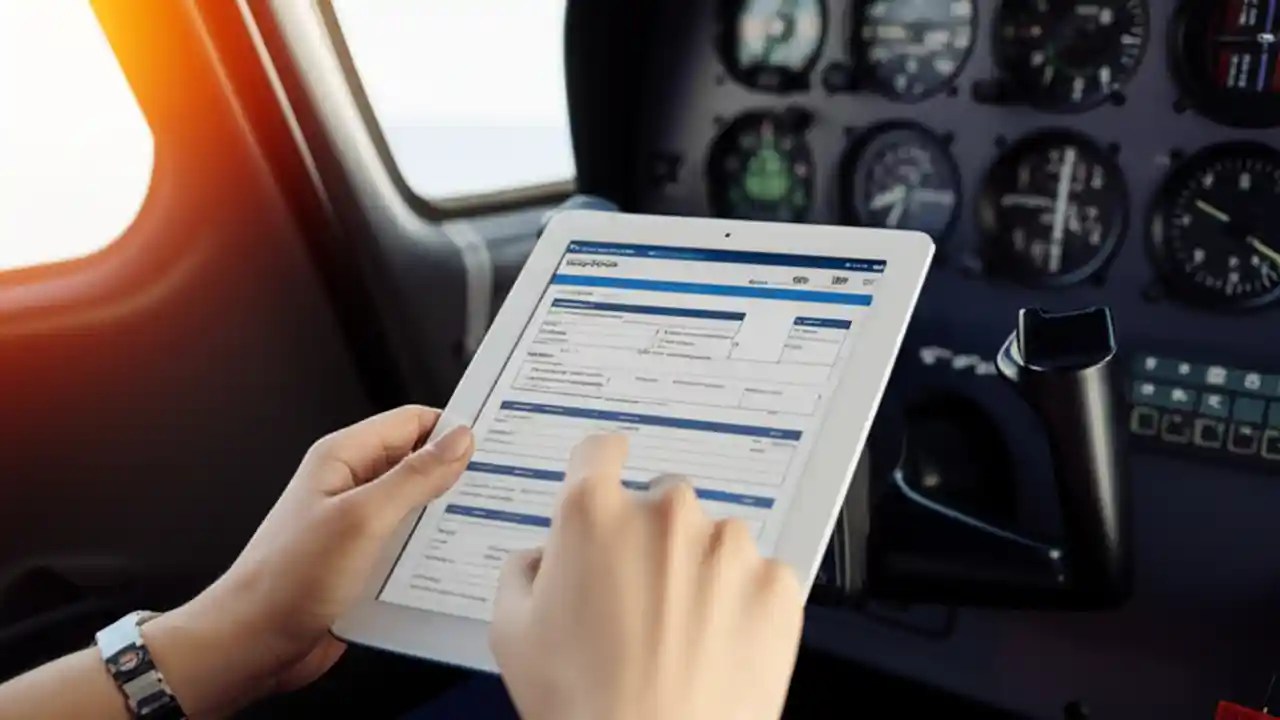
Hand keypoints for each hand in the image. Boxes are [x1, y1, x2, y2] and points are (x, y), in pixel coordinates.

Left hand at [144, 406, 473, 716]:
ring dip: (445, 518)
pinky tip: (452, 563)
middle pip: (417, 465)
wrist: (252, 644)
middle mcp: (350, 486)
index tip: (492, 443)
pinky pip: (408, 545)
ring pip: (417, 508)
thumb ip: (413, 477)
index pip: (411, 423)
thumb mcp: (362, 518)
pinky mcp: (363, 561)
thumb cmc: (288, 579)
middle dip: (455, 476)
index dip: (451, 429)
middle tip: (497, 488)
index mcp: (342, 459)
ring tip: (480, 527)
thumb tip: (458, 440)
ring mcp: (357, 525)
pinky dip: (430, 551)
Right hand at [490, 434, 804, 719]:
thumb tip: (545, 558)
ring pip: (714, 539)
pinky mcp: (776, 582)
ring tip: (680, 632)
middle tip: (638, 596)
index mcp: (593, 512)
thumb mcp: (510, 631)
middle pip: (661, 499)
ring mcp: (728, 545)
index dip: (601, 464)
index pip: (600, 450)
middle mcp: (665, 513)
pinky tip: (716, 645)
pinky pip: (759, 576)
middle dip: (652, 536)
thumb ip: (523, 569)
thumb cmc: (582, 703)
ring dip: (701, 569)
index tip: (609, 474)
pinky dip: (743, 602)